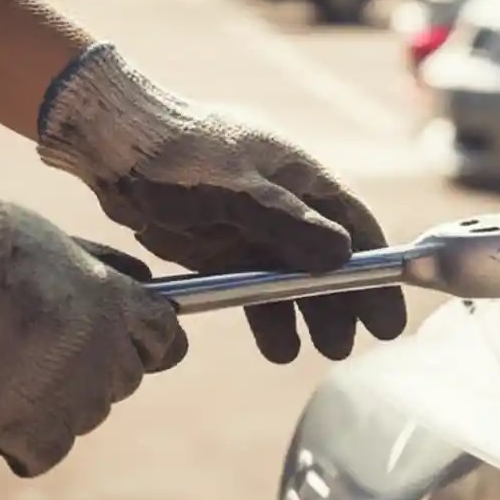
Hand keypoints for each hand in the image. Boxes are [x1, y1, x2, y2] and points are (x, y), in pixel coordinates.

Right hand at [0, 138, 186, 476]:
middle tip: (36, 354)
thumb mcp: (49, 239)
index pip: (166, 338)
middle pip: (123, 381)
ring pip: (85, 418)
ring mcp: (71, 394)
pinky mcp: (28, 429)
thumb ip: (94, 267)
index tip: (124, 344)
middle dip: (90, 371)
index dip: (147, 344)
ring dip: (54, 405)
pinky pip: (44, 455)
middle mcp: (105, 350)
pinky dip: (22, 445)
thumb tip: (136, 277)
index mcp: (115, 299)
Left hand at [36, 43, 407, 362]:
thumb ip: (287, 224)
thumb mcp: (236, 190)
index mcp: (300, 177)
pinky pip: (256, 286)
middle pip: (328, 259)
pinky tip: (279, 347)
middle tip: (352, 345)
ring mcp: (253, 226)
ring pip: (293, 277)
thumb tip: (342, 257)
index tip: (386, 314)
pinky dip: (269, 315)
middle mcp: (285, 203)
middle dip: (344, 302)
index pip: (354, 228)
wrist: (113, 149)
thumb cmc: (178, 156)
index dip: (375, 271)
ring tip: (323, 350)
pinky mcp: (221, 246)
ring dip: (310, 314)